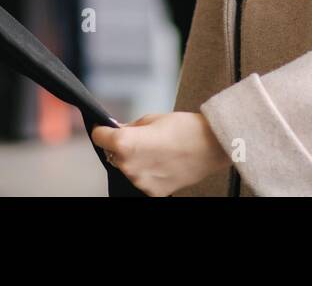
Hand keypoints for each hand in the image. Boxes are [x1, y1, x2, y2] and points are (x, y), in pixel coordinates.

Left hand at [91, 112, 231, 196]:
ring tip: (157, 150)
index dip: (103, 130)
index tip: (106, 128)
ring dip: (135, 160)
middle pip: (113, 154)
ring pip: (127, 168)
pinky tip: (163, 162)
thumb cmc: (184, 128)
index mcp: (125, 143)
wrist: (212, 146)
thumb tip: (115, 130)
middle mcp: (129, 166)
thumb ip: (129, 127)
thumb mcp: (152, 118)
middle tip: (142, 138)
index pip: (99, 137)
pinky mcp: (153, 193)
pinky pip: (142, 180)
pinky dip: (148, 172)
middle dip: (121, 145)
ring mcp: (140, 182)